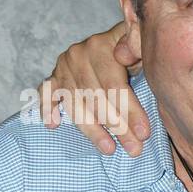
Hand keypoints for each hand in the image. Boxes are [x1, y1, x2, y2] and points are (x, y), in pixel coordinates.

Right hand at [38, 21, 147, 155]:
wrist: (120, 42)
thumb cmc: (137, 50)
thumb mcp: (146, 43)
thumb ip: (138, 43)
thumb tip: (123, 56)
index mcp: (101, 46)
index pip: (114, 85)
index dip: (130, 111)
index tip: (144, 133)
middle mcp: (77, 54)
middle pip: (95, 98)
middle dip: (117, 127)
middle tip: (133, 149)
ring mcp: (63, 66)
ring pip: (75, 103)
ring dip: (92, 130)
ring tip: (109, 149)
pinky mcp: (55, 76)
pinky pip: (47, 94)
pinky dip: (47, 108)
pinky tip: (52, 125)